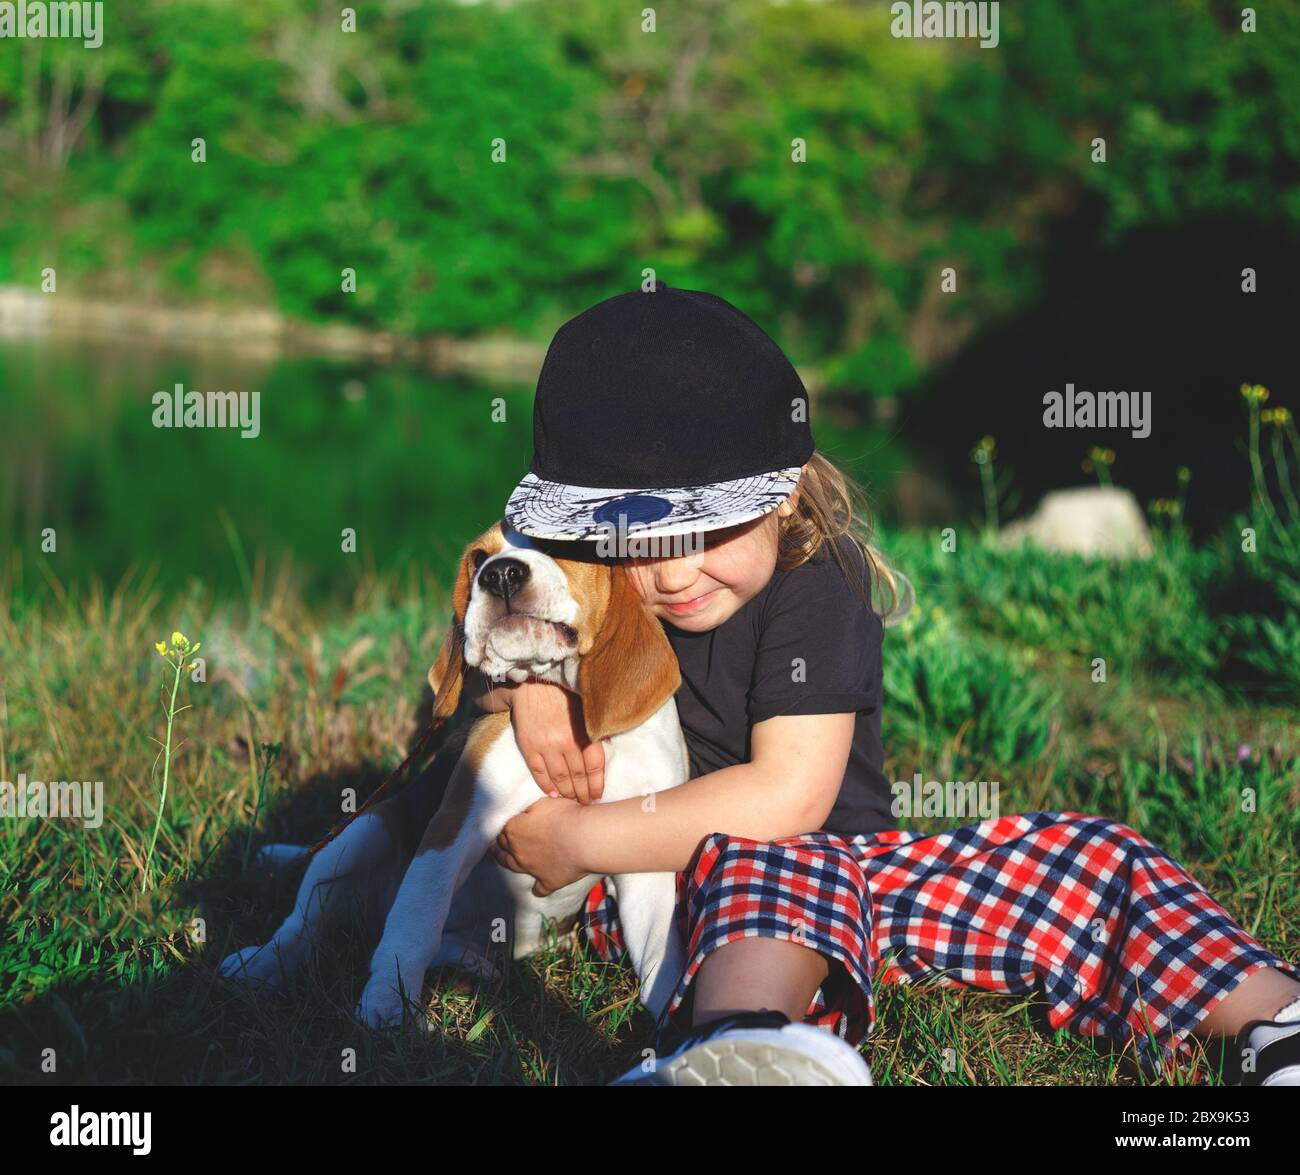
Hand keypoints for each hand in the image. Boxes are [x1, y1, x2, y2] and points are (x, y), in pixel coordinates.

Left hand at [491, 797, 588, 896]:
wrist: (584, 838)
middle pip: (504, 849)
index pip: (504, 829)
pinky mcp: (547, 881)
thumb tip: (526, 813)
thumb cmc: (565, 816)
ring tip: (507, 862)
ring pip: (513, 868)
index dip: (507, 827)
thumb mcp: (544, 803)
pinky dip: (538, 888)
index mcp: (514, 830)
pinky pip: (539, 889)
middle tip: (501, 844)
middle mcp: (518, 851)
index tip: (510, 826)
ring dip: (509, 864)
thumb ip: (531, 810)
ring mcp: (531, 869)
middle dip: (502, 845)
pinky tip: (538, 888)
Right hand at [508, 681, 605, 802]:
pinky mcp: (529, 746)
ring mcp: (546, 746)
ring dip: (566, 793)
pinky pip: (539, 772)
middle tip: (585, 804)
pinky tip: (552, 794)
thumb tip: (607, 746)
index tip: (597, 796)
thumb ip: (596, 729)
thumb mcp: (587, 707)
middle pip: (578, 776)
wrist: (534, 681)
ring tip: (571, 801)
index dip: (597, 785)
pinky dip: (546, 785)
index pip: (595, 767)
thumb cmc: (565, 693)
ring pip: (559, 778)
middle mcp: (567, 742)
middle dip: (583, 793)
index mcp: (584, 732)